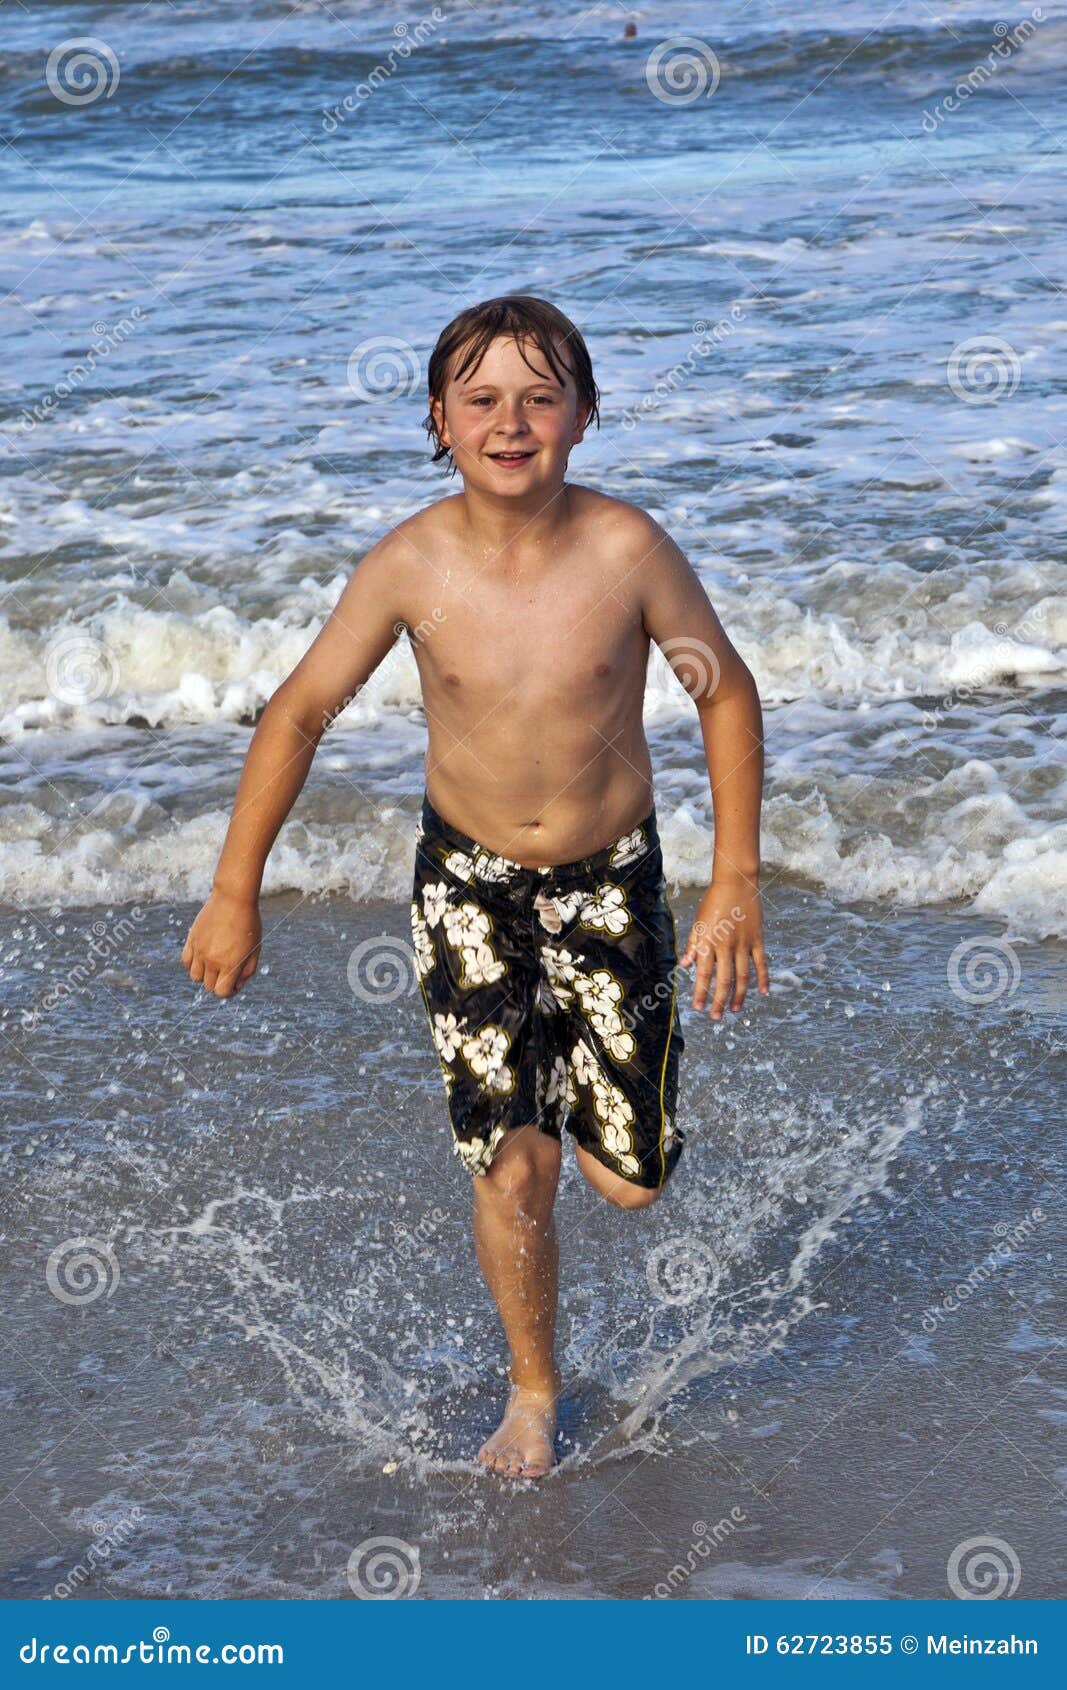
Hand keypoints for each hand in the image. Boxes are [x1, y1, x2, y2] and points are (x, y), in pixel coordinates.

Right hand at [181, 888, 260, 998]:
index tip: (234, 984)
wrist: (233, 898)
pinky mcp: (192, 940)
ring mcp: (200, 950)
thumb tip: (237, 986)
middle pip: (209, 986)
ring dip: (205, 975)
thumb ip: (247, 971)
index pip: (222, 992)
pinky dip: (193, 964)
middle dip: (219, 983)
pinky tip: (204, 956)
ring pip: (195, 976)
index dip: (229, 992)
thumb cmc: (249, 923)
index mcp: (230, 964)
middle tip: (227, 971)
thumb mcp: (255, 949)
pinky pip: (186, 961)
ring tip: (215, 963)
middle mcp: (212, 960)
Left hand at [680, 879, 768, 1019]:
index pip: (704, 974)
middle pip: (723, 980)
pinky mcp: (757, 939)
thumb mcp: (698, 923)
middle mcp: (726, 946)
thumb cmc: (713, 902)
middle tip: (715, 1017)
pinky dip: (763, 978)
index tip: (698, 1008)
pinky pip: (761, 963)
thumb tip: (685, 966)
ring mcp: (744, 944)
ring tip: (735, 1010)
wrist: (735, 883)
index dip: (701, 993)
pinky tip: (763, 992)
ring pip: (743, 976)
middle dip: (718, 1001)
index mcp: (709, 942)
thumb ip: (693, 945)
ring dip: (739, 995)